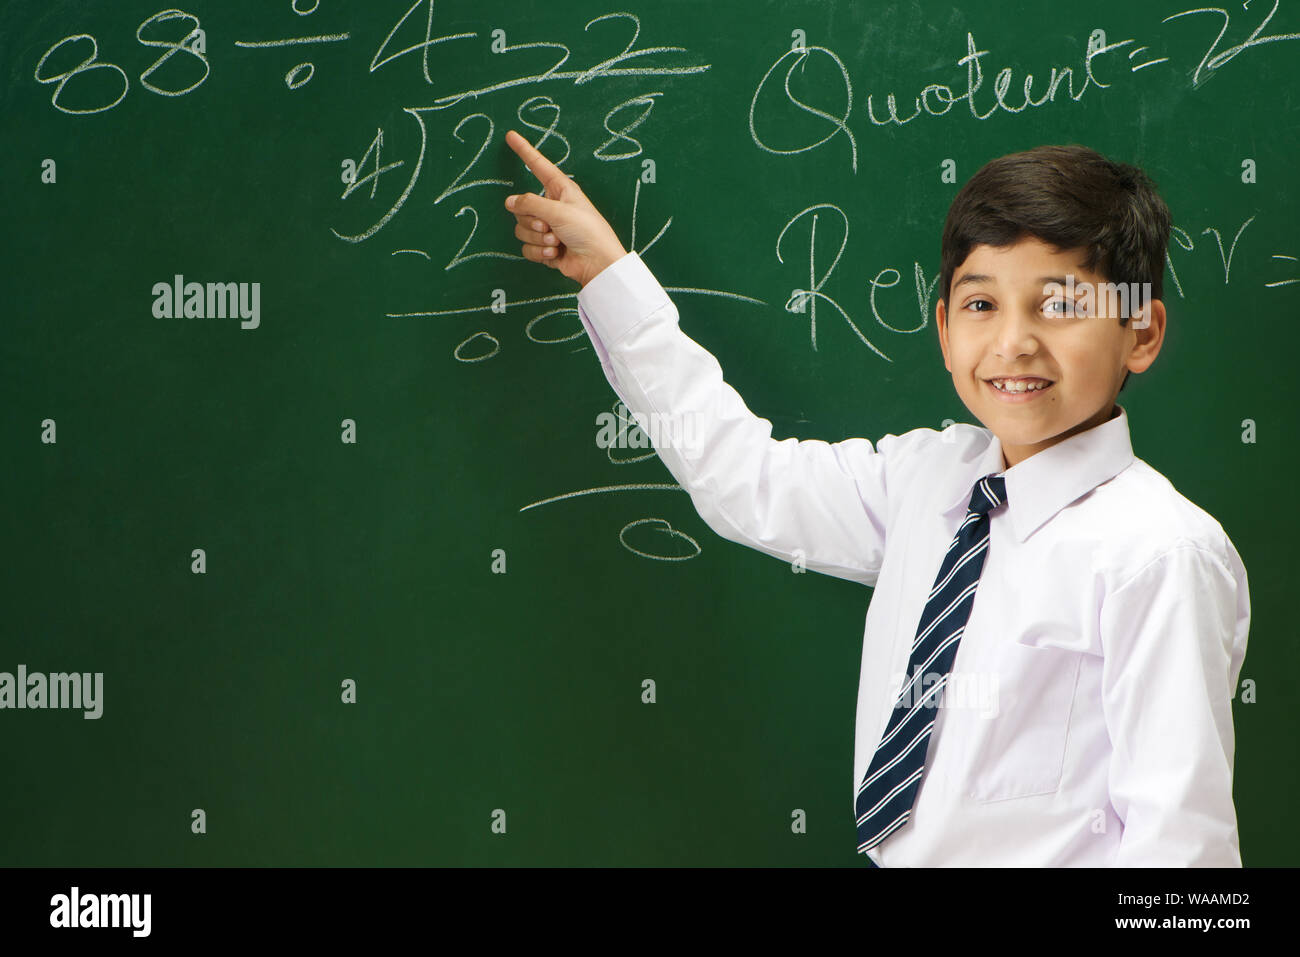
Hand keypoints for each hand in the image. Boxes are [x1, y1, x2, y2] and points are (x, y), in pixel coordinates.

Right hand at [503, 129, 627, 287]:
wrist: (597, 262)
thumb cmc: (587, 230)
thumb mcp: (558, 211)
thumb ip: (530, 204)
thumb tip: (509, 202)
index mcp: (559, 189)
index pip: (537, 165)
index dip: (524, 150)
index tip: (511, 136)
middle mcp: (551, 206)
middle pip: (522, 207)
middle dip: (533, 221)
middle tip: (550, 228)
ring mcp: (547, 227)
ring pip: (522, 229)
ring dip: (538, 239)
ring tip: (556, 242)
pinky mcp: (545, 247)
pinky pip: (527, 247)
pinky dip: (539, 252)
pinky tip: (555, 254)